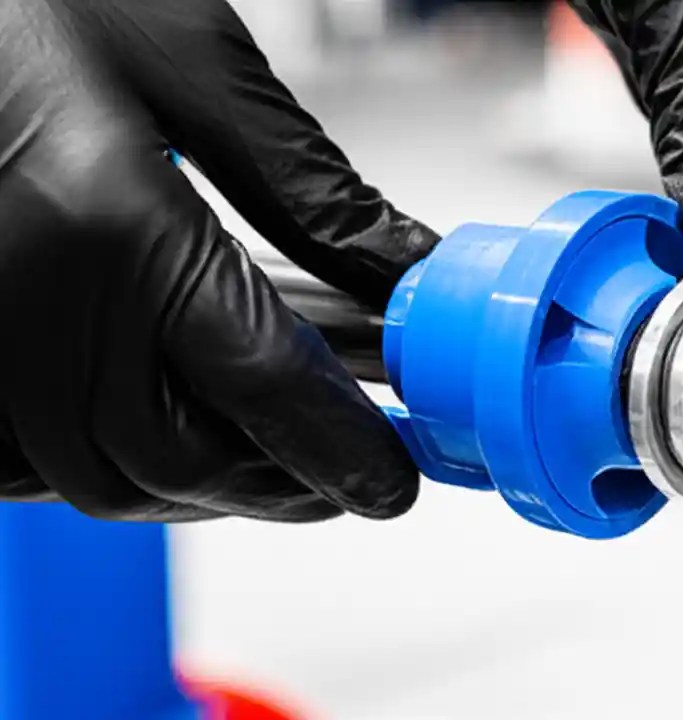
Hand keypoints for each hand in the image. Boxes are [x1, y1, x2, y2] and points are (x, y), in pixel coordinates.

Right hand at [0, 0, 437, 520]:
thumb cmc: (35, 4)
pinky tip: (165, 429)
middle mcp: (28, 301)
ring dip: (207, 486)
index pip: (264, 385)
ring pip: (107, 480)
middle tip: (343, 472)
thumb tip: (402, 270)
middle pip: (185, 459)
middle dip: (283, 482)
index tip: (392, 479)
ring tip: (270, 455)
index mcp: (111, 222)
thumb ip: (306, 187)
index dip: (343, 449)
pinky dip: (115, 469)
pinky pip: (31, 469)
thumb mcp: (192, 66)